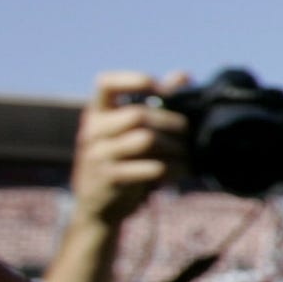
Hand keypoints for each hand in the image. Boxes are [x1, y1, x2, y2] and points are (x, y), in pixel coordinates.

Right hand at [70, 72, 185, 227]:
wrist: (98, 206)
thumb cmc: (123, 160)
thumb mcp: (130, 131)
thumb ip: (155, 102)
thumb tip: (183, 75)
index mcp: (97, 112)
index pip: (106, 83)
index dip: (135, 80)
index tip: (164, 89)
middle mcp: (92, 130)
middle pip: (138, 114)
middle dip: (172, 122)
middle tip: (190, 133)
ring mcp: (97, 155)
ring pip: (146, 140)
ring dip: (177, 147)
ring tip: (189, 154)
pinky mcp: (110, 178)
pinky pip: (151, 167)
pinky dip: (175, 168)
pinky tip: (183, 170)